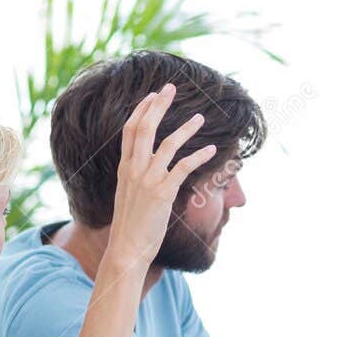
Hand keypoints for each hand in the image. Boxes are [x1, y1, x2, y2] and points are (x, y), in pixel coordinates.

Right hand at [105, 84, 215, 270]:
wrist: (126, 250)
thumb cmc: (130, 227)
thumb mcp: (127, 197)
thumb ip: (135, 180)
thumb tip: (147, 173)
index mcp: (124, 169)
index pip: (129, 131)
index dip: (141, 111)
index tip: (152, 95)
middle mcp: (133, 170)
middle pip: (144, 128)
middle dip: (158, 105)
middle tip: (170, 87)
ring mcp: (147, 180)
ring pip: (167, 144)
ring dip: (186, 128)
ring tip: (201, 117)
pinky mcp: (162, 193)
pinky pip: (183, 168)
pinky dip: (199, 156)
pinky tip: (212, 149)